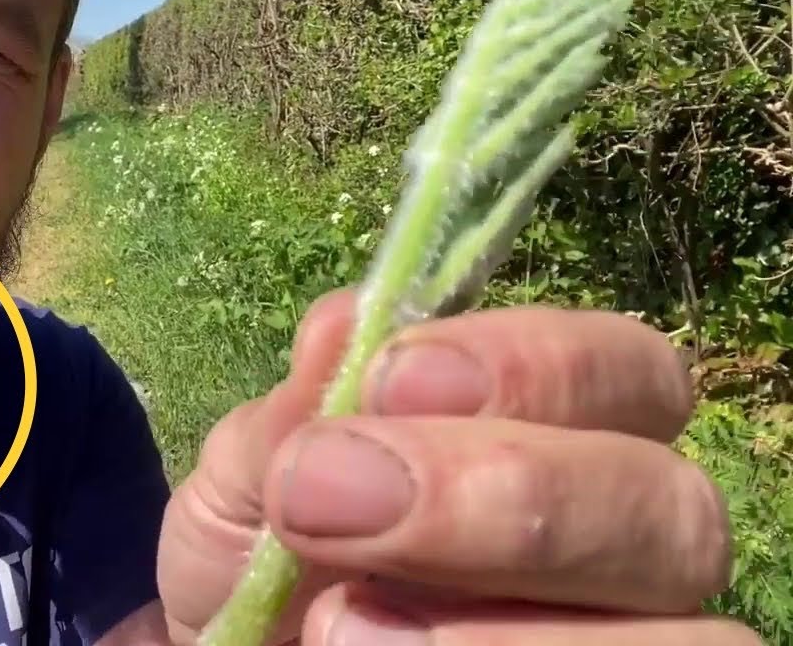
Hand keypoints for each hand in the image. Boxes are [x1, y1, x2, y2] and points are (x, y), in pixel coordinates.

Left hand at [156, 287, 761, 644]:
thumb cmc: (263, 557)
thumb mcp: (251, 483)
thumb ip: (295, 418)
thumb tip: (343, 330)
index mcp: (562, 432)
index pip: (628, 368)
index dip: (532, 366)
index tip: (386, 379)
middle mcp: (627, 538)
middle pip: (674, 507)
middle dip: (513, 501)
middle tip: (329, 510)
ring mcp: (634, 637)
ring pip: (692, 643)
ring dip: (501, 637)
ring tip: (337, 630)